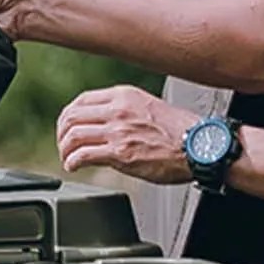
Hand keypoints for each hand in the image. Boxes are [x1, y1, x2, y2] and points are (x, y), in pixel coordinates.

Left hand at [55, 85, 197, 182]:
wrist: (201, 146)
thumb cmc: (183, 133)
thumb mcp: (150, 108)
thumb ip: (126, 112)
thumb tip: (107, 126)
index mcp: (124, 96)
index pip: (81, 101)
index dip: (69, 117)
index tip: (69, 128)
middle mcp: (118, 110)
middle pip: (71, 117)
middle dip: (61, 134)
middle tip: (64, 146)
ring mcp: (118, 131)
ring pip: (72, 135)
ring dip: (65, 150)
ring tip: (68, 158)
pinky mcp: (120, 153)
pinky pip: (83, 155)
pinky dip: (72, 162)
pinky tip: (74, 166)